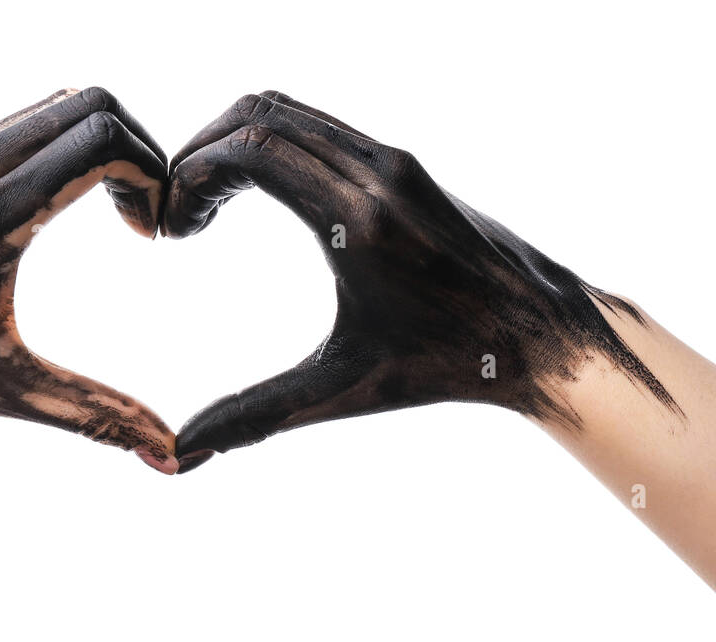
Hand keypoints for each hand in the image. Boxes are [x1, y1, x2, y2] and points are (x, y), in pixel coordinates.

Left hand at [0, 88, 178, 472]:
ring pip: (56, 106)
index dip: (153, 175)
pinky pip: (21, 122)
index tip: (153, 233)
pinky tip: (57, 209)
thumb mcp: (4, 389)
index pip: (103, 140)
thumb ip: (95, 417)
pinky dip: (61, 147)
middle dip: (139, 152)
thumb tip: (170, 460)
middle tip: (143, 218)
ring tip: (110, 212)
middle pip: (92, 105)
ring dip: (101, 145)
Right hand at [163, 91, 680, 472]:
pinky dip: (270, 144)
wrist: (543, 334)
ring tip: (208, 203)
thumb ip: (255, 415)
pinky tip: (256, 196)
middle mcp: (378, 175)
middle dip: (201, 151)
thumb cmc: (450, 365)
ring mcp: (394, 162)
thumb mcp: (344, 390)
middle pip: (261, 115)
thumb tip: (181, 455)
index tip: (173, 224)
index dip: (193, 173)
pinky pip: (318, 127)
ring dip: (234, 143)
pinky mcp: (403, 165)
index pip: (253, 151)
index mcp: (359, 222)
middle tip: (179, 211)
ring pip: (289, 112)